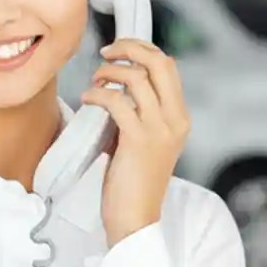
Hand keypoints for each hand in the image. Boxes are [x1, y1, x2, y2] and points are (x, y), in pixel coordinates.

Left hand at [80, 38, 189, 246]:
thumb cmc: (131, 182)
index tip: (119, 51)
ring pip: (136, 78)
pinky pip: (117, 102)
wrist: (135, 218)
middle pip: (159, 63)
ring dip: (109, 72)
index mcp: (179, 118)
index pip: (168, 67)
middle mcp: (175, 120)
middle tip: (106, 53)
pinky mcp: (138, 140)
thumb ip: (136, 113)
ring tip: (94, 82)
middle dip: (129, 48)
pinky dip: (98, 94)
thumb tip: (113, 86)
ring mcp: (160, 130)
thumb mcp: (141, 140)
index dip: (143, 50)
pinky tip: (87, 99)